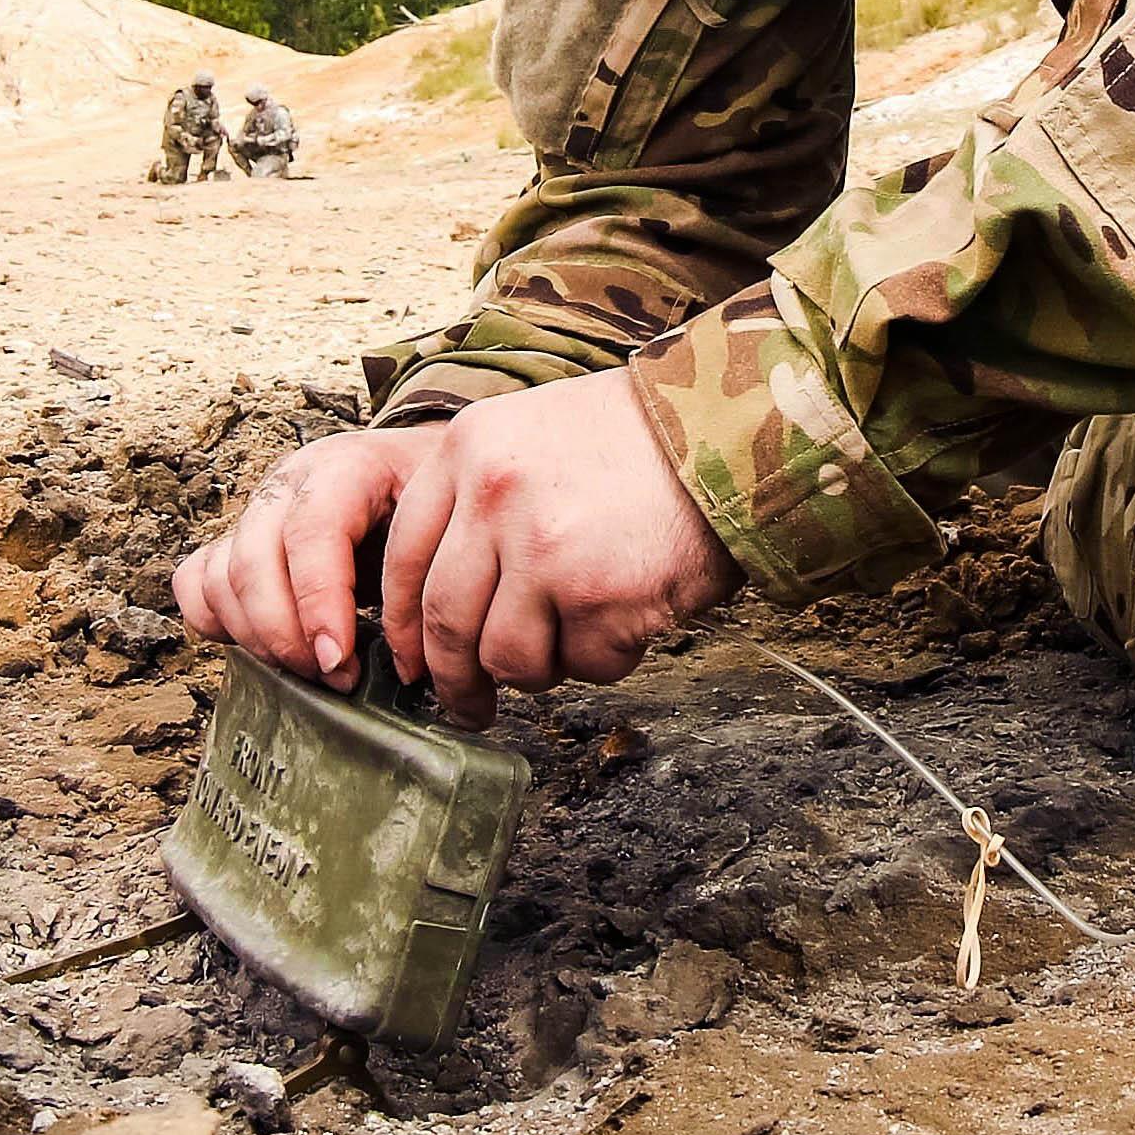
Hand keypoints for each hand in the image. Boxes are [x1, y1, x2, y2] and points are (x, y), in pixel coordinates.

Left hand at [168, 370, 744, 726]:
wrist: (732, 429)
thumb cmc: (639, 437)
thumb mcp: (532, 431)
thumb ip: (479, 497)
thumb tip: (442, 597)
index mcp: (468, 450)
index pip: (403, 559)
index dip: (402, 626)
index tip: (413, 661)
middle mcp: (494, 498)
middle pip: (445, 621)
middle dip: (454, 679)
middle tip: (468, 704)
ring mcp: (545, 550)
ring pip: (506, 657)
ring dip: (536, 670)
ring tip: (573, 645)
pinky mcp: (600, 596)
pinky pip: (583, 664)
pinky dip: (604, 658)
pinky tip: (629, 618)